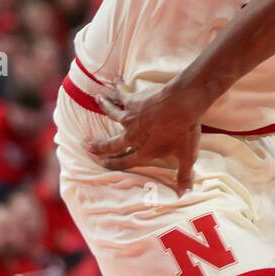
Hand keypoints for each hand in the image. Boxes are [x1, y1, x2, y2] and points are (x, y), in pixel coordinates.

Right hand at [85, 80, 202, 192]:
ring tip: (98, 101)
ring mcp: (131, 118)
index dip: (113, 163)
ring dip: (105, 108)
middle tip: (87, 146)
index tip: (102, 163)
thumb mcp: (187, 156)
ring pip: (112, 114)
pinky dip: (117, 88)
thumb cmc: (185, 130)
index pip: (125, 161)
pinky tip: (115, 81)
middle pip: (112, 143)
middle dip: (99, 146)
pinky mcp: (133, 101)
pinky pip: (121, 94)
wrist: (182, 103)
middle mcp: (133, 136)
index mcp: (144, 151)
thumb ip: (184, 176)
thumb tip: (185, 195)